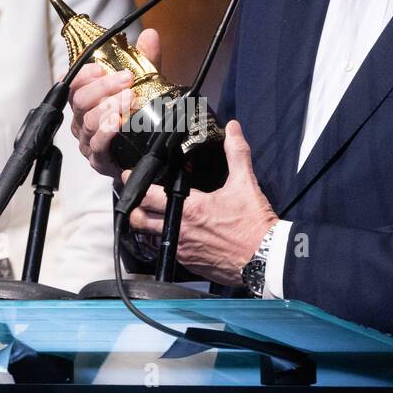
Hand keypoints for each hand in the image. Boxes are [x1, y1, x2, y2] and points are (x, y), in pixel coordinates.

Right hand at [67, 28, 160, 182]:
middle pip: (81, 100)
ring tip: (128, 100)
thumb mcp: (144, 85)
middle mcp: (82, 120)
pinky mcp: (99, 160)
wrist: (144, 152)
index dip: (83, 74)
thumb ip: (145, 60)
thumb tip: (150, 35)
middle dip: (104, 87)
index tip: (101, 67)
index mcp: (86, 100)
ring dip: (109, 108)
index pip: (72, 83)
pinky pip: (97, 146)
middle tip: (126, 80)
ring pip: (89, 121)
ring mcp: (88, 140)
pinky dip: (107, 134)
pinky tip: (118, 124)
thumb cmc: (137, 117)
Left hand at [126, 119, 277, 285]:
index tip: (127, 175)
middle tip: (135, 198)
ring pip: (151, 237)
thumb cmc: (254, 224)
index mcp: (189, 208)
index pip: (147, 195)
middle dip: (133, 208)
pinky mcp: (190, 264)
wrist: (266, 259)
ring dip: (148, 225)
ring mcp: (182, 250)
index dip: (133, 183)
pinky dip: (166, 240)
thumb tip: (232, 128)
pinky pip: (168, 251)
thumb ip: (236, 152)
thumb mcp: (245, 183)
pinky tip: (174, 231)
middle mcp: (180, 230)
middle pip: (139, 220)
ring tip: (150, 213)